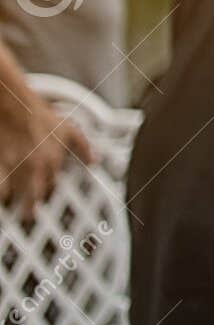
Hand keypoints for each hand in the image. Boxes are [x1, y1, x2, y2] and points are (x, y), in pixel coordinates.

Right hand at [0, 91, 94, 220]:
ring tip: (13, 209)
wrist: (15, 107)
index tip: (47, 201)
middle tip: (29, 217)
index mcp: (51, 162)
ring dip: (13, 202)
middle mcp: (32, 169)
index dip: (49, 195)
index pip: (51, 188)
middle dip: (30, 211)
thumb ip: (84, 148)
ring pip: (12, 196)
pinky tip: (3, 197)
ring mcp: (14, 168)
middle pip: (31, 199)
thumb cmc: (40, 117)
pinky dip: (1, 194)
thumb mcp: (70, 130)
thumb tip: (94, 161)